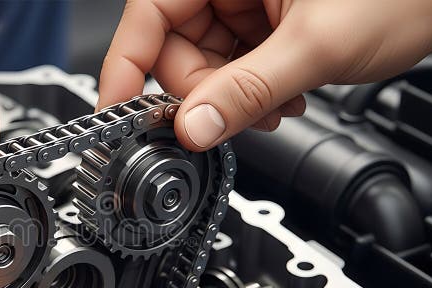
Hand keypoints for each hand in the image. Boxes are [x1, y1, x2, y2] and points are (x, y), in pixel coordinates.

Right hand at [98, 0, 431, 150]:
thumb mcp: (316, 45)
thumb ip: (246, 91)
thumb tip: (191, 127)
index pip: (146, 15)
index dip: (126, 69)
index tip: (116, 116)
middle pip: (172, 49)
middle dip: (200, 93)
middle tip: (231, 116)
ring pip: (201, 64)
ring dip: (230, 98)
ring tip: (274, 105)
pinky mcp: (261, 21)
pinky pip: (230, 66)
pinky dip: (248, 92)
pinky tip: (280, 97)